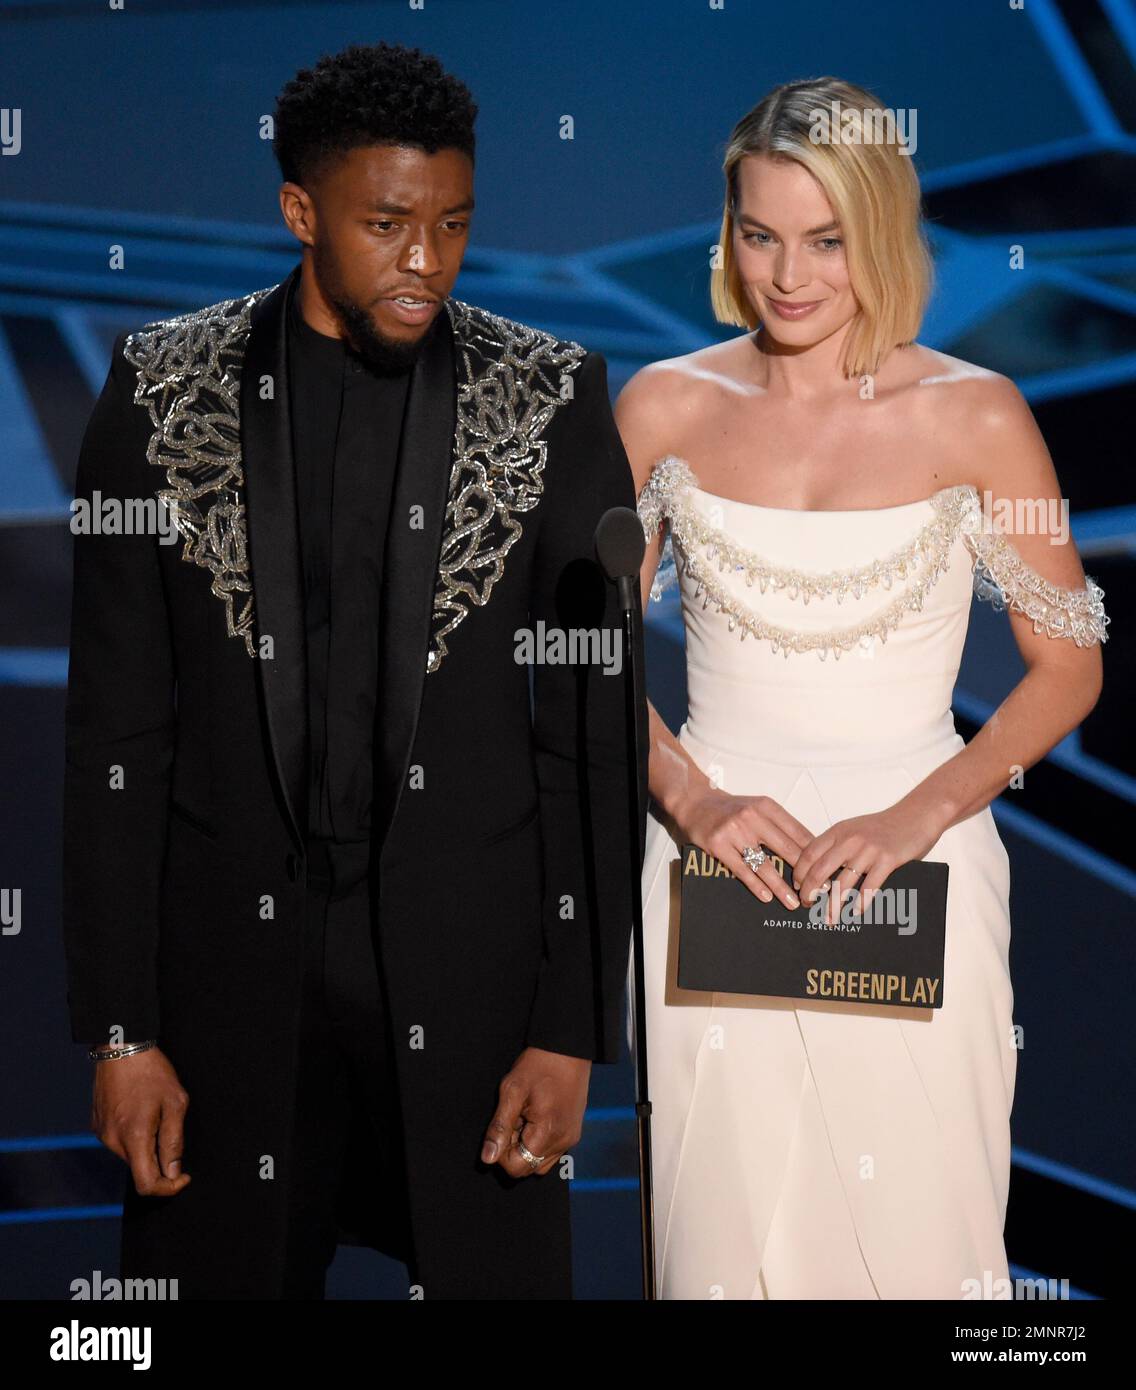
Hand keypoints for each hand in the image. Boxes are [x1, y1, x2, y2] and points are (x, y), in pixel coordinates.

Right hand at [91, 1045, 190, 1196]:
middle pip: (139, 1169)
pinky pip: (119, 1142)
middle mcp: (113, 1141)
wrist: (121, 1047)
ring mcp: (102, 1134)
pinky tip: (140, 1111)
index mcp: (134, 1137)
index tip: (183, 1176)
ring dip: (146, 1146)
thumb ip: (174, 1142)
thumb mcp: (175, 1103)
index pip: (146, 1184)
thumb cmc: (152, 1072)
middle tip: (172, 1132)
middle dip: (160, 1162)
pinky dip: (133, 1136)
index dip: (167, 1188)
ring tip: (155, 1114)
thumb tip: (174, 1172)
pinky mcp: (97, 1126)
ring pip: (130, 1155)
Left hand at [480, 1047, 590, 1178]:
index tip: (505, 1124)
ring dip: (527, 1147)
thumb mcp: (511, 1091)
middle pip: (528, 1168)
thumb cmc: (539, 1066)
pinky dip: (540, 1142)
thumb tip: (487, 1158)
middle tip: (516, 1117)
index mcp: (547, 1133)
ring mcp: (571, 1139)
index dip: (502, 1151)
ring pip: (540, 1163)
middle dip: (515, 1149)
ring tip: (527, 1117)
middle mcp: (563, 1142)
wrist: (568, 1048)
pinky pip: (552, 1151)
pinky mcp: (574, 1132)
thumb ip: (500, 1127)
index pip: (516, 1167)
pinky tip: (537, 1117)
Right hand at [671, 785, 813, 909]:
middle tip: (817, 891)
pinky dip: (756, 885)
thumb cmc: (730, 808)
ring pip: (764, 865)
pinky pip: (742, 870)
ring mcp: (734, 832)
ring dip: (781, 887)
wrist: (694, 802)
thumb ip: (779, 824)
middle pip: (786, 849)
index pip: (798, 832)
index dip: (813, 854)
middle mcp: (752, 817)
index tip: (825, 871)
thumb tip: (807, 850)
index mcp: (767, 806)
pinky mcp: (718, 845)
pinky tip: (766, 897)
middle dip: (804, 873)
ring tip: (793, 902)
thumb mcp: (757, 807)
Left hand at [793, 801, 946, 923]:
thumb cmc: (883, 827)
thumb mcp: (853, 829)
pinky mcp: (888, 860)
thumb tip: (816, 870)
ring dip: (833, 905)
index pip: (809, 854)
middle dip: (810, 892)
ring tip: (829, 918)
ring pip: (843, 884)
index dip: (800, 874)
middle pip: (820, 871)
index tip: (798, 888)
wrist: (915, 815)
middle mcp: (850, 840)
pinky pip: (870, 887)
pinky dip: (861, 903)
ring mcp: (868, 850)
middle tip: (807, 905)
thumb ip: (836, 845)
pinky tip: (856, 912)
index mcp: (838, 832)